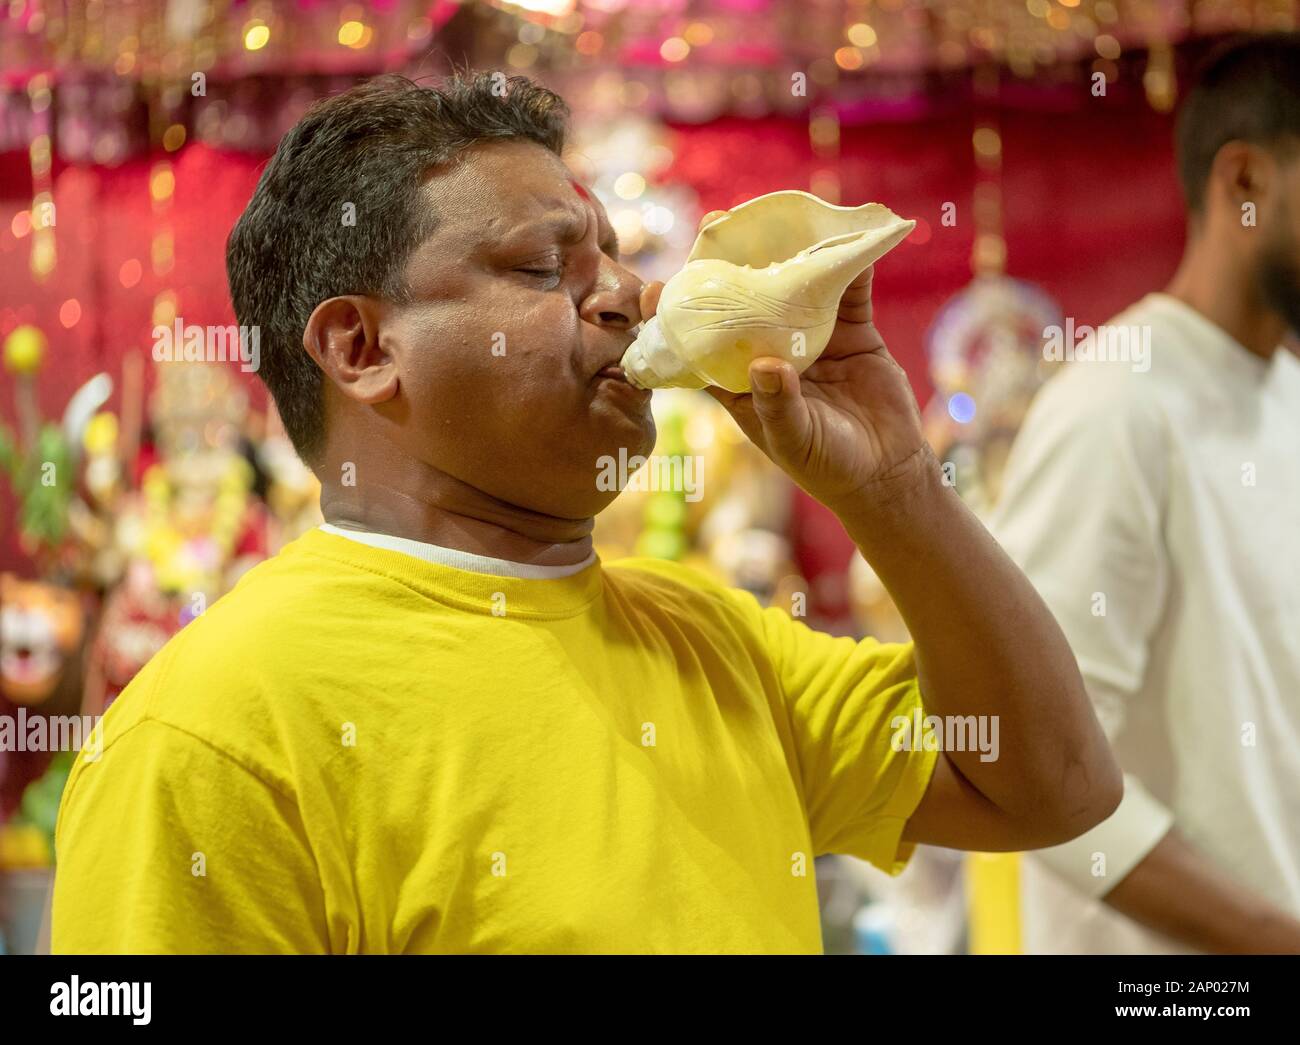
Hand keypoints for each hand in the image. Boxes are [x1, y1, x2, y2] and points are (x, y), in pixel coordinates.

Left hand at [644, 210, 930, 512]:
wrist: (888, 472)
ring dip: (786, 254)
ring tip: (772, 216)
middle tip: (714, 225)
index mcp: (741, 385)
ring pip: (792, 289)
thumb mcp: (795, 439)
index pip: (698, 347)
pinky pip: (847, 291)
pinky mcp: (852, 332)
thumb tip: (765, 365)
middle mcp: (770, 353)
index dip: (676, 319)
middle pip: (742, 304)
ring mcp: (811, 338)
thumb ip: (778, 404)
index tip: (654, 287)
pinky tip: (840, 234)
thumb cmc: (829, 465)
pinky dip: (846, 263)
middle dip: (728, 267)